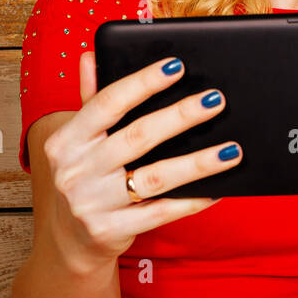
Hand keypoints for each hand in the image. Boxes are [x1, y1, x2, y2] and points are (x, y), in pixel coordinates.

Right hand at [40, 53, 241, 267]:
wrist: (70, 240)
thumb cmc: (83, 177)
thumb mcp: (78, 140)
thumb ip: (90, 99)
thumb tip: (91, 57)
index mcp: (66, 140)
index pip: (108, 103)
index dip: (143, 82)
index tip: (177, 67)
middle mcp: (75, 171)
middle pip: (138, 136)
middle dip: (181, 116)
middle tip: (215, 100)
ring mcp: (92, 204)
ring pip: (156, 177)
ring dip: (198, 162)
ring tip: (231, 150)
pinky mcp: (111, 231)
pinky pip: (162, 212)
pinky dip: (192, 200)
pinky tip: (218, 188)